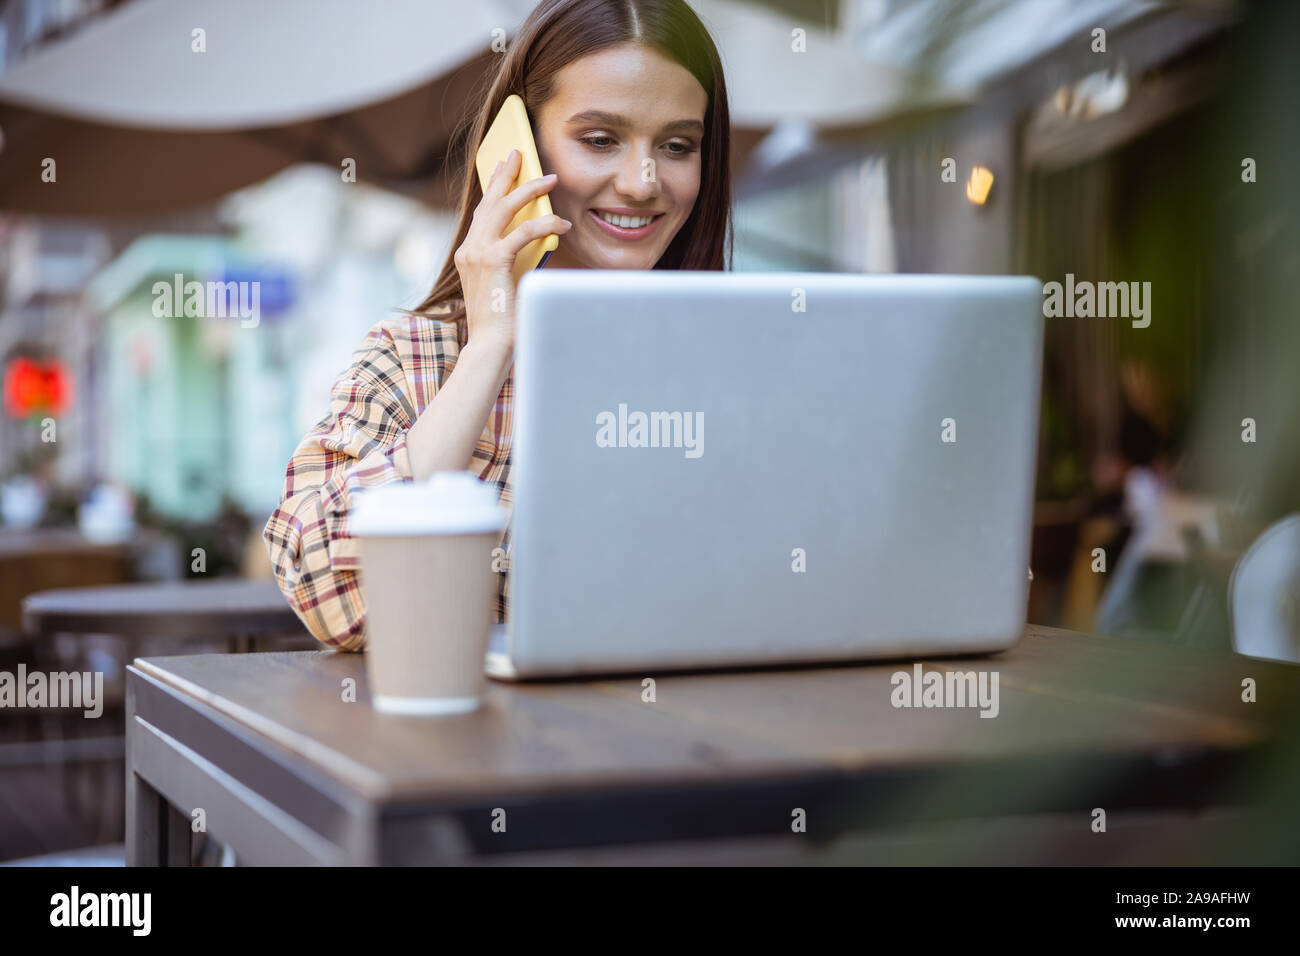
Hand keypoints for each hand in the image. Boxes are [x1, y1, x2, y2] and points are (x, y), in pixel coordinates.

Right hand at [452, 148, 570, 353]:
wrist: (491, 346)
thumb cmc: (503, 320)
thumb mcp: (506, 281)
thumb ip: (514, 258)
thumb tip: (539, 235)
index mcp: (468, 254)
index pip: (482, 212)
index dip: (493, 187)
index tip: (502, 167)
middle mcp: (468, 249)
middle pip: (489, 201)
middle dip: (506, 174)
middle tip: (519, 153)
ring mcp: (477, 253)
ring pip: (505, 208)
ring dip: (529, 189)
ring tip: (550, 178)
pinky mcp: (492, 261)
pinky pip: (523, 232)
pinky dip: (545, 224)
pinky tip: (561, 223)